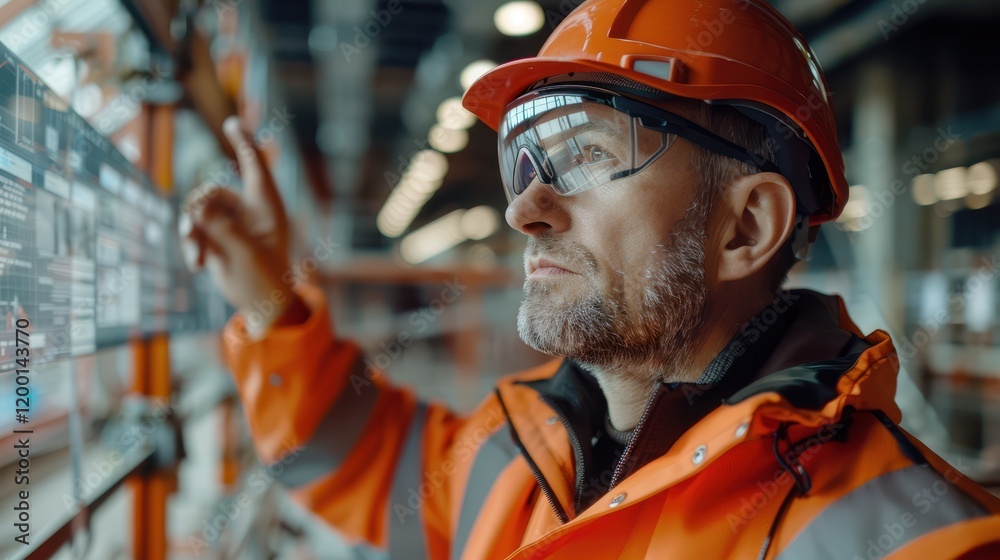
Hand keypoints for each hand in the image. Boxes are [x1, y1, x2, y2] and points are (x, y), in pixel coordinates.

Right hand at [179, 116, 304, 334]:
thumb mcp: (244, 252)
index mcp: (267, 207)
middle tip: (194, 229)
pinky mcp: (216, 238)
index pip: (255, 167)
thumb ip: (220, 227)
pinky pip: (194, 230)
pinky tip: (197, 265)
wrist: (261, 304)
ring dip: (192, 232)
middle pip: (213, 192)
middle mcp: (248, 210)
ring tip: (196, 255)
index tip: (232, 122)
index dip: (245, 143)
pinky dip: (193, 245)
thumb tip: (195, 207)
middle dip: (199, 210)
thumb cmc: (264, 278)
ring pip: (198, 211)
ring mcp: (230, 223)